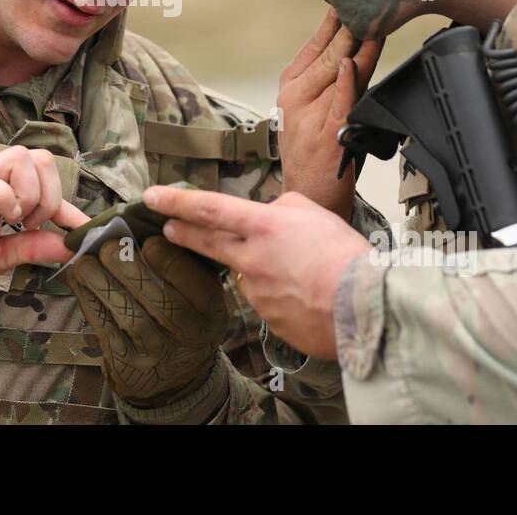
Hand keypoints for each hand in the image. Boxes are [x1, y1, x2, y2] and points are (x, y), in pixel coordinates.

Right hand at [0, 146, 90, 296]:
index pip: (50, 186)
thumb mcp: (2, 257)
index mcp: (7, 194)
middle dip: (50, 195)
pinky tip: (3, 218)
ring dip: (30, 193)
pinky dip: (5, 196)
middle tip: (32, 225)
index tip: (87, 232)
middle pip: (42, 157)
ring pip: (21, 158)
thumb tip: (70, 246)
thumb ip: (33, 247)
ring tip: (15, 221)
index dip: (73, 209)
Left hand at [67, 235, 226, 405]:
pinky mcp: (127, 364)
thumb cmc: (183, 317)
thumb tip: (145, 228)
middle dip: (129, 267)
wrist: (175, 374)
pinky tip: (80, 279)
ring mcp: (158, 355)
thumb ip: (183, 263)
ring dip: (101, 282)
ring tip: (86, 260)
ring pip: (129, 316)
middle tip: (109, 245)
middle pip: (161, 302)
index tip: (149, 240)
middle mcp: (190, 337)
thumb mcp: (197, 294)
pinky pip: (105, 329)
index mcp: (212, 312)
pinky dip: (88, 299)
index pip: (197, 284)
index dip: (171, 260)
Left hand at [145, 185, 373, 360]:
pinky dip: (279, 296)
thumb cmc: (347, 258)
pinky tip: (303, 295)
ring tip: (295, 271)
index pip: (209, 209)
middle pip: (206, 243)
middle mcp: (251, 259)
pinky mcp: (268, 320)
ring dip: (257, 271)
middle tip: (168, 230)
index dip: (177, 202)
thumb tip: (270, 213)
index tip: (152, 197)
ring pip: (245, 275)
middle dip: (183, 234)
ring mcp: (256, 293)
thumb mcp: (314, 213)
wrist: (365, 307)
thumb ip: (283, 208)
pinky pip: (266, 302)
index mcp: (263, 227)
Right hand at [276, 9, 383, 217]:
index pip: (315, 44)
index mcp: (289, 85)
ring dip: (356, 45)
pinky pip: (338, 102)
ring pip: (336, 72)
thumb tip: (353, 44)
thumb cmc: (315, 150)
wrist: (309, 194)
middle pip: (328, 53)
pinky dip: (344, 82)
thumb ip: (327, 77)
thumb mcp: (309, 107)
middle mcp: (295, 96)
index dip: (334, 19)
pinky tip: (350, 63)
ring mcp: (309, 115)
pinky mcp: (327, 134)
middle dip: (351, 25)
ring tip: (374, 20)